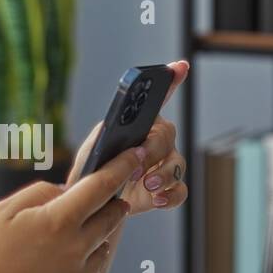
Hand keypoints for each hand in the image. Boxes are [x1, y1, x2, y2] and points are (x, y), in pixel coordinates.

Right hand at [0, 145, 139, 272]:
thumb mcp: (3, 212)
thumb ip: (40, 193)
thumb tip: (66, 192)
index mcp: (58, 222)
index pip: (102, 186)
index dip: (122, 167)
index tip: (134, 155)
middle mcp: (75, 250)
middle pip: (111, 218)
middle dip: (115, 203)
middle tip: (113, 196)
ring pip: (102, 248)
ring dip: (98, 235)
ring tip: (76, 231)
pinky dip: (79, 262)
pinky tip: (54, 263)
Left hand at [64, 61, 189, 215]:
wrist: (94, 205)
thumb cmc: (94, 172)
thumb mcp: (92, 151)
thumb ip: (104, 140)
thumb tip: (121, 139)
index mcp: (141, 125)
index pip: (158, 99)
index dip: (171, 82)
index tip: (178, 66)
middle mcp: (158, 141)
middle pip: (167, 136)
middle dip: (154, 148)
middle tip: (137, 161)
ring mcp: (166, 166)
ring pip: (178, 164)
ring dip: (164, 173)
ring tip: (147, 184)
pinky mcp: (168, 190)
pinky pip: (180, 190)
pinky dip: (171, 195)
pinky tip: (158, 199)